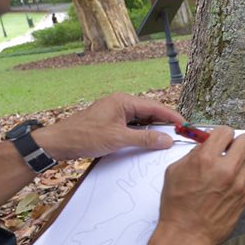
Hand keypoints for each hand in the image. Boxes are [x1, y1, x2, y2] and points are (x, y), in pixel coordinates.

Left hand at [34, 93, 184, 160]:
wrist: (59, 143)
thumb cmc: (85, 136)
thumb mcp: (119, 139)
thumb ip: (145, 139)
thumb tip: (167, 140)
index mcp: (123, 101)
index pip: (154, 106)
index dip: (172, 116)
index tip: (185, 125)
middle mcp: (120, 104)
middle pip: (149, 112)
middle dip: (165, 123)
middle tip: (180, 134)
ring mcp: (115, 113)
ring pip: (141, 120)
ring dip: (153, 130)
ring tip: (167, 139)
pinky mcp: (110, 123)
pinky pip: (132, 126)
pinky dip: (142, 134)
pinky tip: (148, 142)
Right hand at [157, 125, 244, 244]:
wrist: (187, 233)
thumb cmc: (177, 205)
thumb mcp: (175, 171)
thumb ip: (194, 154)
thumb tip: (207, 145)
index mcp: (206, 159)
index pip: (226, 131)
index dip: (223, 135)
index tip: (221, 140)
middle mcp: (225, 170)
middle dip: (239, 142)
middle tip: (232, 149)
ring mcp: (238, 184)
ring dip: (241, 161)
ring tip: (229, 169)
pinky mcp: (244, 198)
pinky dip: (239, 180)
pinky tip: (227, 188)